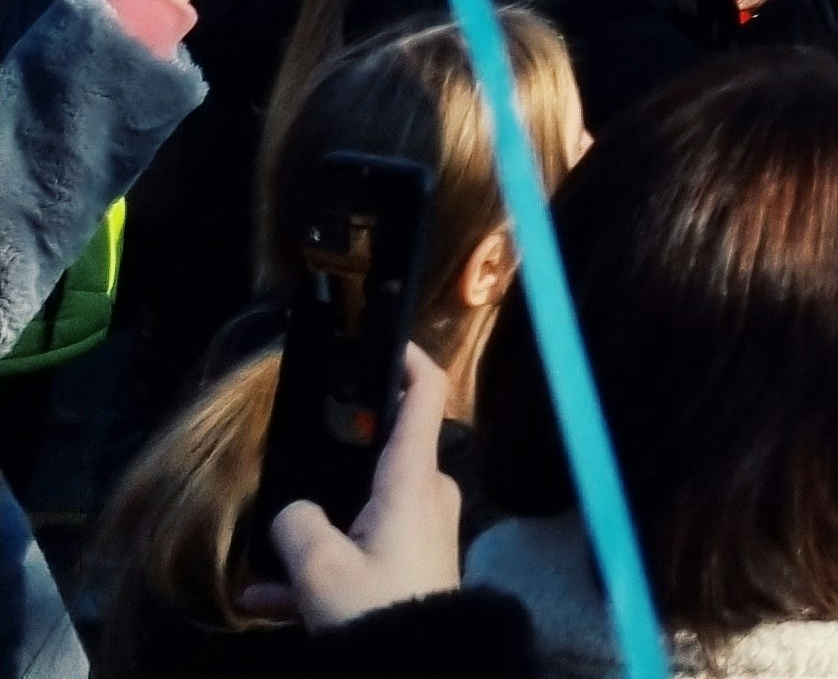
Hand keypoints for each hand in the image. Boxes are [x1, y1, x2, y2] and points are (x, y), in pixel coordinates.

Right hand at [254, 349, 459, 622]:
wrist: (417, 670)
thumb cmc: (376, 611)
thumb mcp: (320, 568)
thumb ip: (296, 524)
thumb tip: (292, 513)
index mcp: (413, 477)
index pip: (424, 393)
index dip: (407, 358)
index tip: (380, 342)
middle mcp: (425, 496)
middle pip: (380, 456)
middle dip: (332, 466)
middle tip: (290, 467)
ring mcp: (419, 534)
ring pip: (359, 515)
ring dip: (314, 534)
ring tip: (262, 563)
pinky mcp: (408, 571)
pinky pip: (360, 556)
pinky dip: (320, 572)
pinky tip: (266, 600)